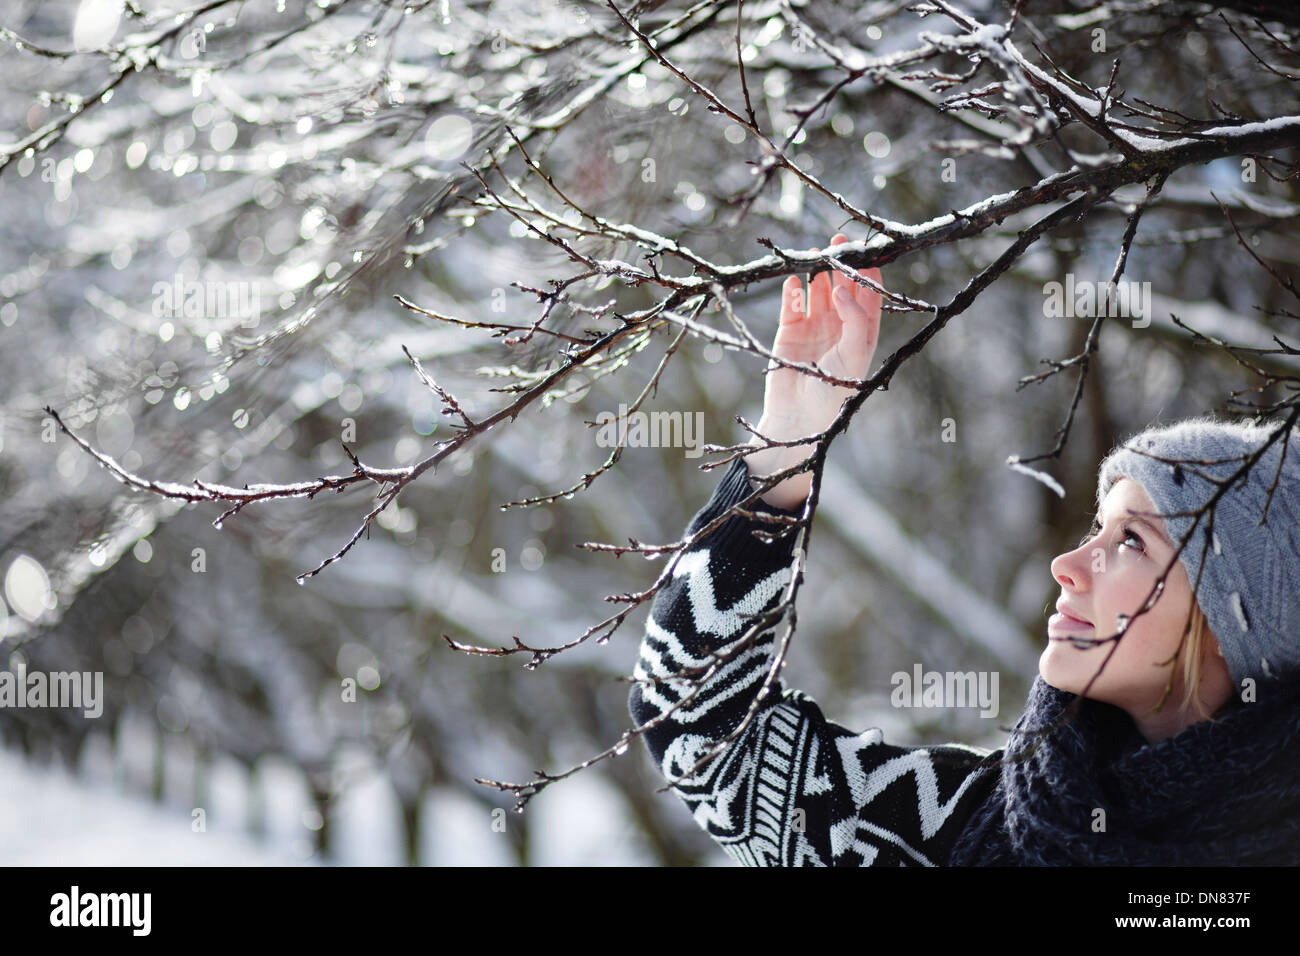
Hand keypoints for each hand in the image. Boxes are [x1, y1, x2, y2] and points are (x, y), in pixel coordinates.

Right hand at [743, 233, 883, 509]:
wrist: (799, 419)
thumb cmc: (835, 392)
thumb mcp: (855, 353)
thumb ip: (855, 317)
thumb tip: (841, 286)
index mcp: (862, 333)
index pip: (869, 295)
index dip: (868, 272)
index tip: (866, 250)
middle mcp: (839, 328)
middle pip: (842, 286)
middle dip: (841, 264)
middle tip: (838, 241)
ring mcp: (814, 329)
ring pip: (817, 290)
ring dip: (817, 272)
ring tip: (815, 254)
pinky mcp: (789, 333)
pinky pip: (791, 304)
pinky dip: (792, 290)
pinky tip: (792, 279)